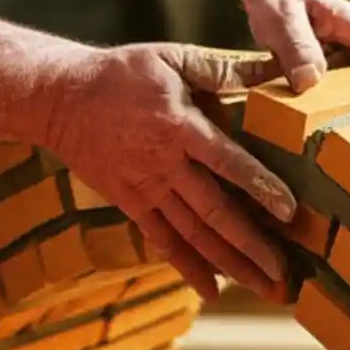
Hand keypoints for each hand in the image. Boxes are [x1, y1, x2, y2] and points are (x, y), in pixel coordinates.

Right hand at [39, 44, 295, 299]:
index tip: (290, 211)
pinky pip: (163, 242)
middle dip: (252, 246)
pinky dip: (188, 268)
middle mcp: (165, 166)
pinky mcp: (130, 204)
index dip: (261, 186)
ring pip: (194, 235)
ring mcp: (146, 190)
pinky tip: (213, 291)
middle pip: (215, 212)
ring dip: (230, 264)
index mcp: (180, 128)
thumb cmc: (121, 73)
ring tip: (264, 287)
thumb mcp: (173, 58)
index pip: (229, 162)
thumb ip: (224, 69)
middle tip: (284, 274)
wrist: (58, 99)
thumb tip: (276, 67)